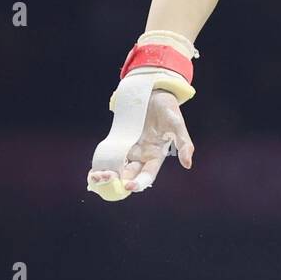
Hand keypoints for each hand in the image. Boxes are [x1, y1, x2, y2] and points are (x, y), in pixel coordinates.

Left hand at [87, 77, 195, 200]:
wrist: (153, 93)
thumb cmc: (168, 108)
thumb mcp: (178, 125)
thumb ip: (184, 144)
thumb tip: (188, 164)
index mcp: (156, 155)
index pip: (147, 175)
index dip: (139, 183)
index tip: (128, 186)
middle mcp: (142, 156)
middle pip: (129, 175)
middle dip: (117, 182)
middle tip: (105, 180)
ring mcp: (129, 149)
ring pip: (117, 169)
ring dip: (107, 176)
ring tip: (96, 177)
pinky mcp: (119, 141)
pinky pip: (109, 157)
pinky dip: (102, 166)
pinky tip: (92, 172)